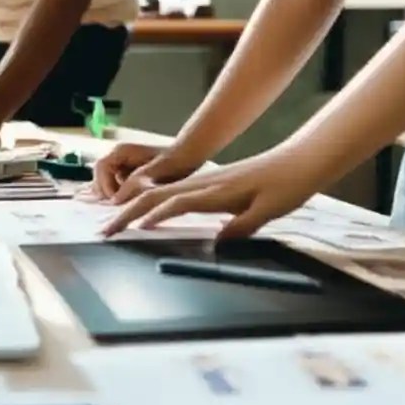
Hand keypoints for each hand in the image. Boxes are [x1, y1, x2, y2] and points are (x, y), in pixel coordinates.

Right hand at [91, 143, 198, 202]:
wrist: (188, 158)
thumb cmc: (175, 161)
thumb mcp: (155, 173)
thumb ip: (133, 184)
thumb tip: (115, 200)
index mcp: (121, 151)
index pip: (101, 167)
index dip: (104, 185)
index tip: (115, 202)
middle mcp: (118, 157)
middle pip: (100, 176)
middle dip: (107, 193)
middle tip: (119, 208)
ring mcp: (121, 167)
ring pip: (106, 184)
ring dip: (113, 196)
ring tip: (126, 206)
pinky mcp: (127, 177)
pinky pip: (115, 188)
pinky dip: (120, 198)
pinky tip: (130, 205)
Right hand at [100, 143, 323, 238]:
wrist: (299, 161)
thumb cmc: (287, 185)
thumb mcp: (270, 210)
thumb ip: (243, 226)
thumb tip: (218, 243)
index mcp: (216, 191)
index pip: (172, 204)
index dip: (146, 217)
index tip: (125, 231)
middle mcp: (206, 184)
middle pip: (156, 196)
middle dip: (127, 212)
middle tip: (105, 231)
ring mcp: (206, 182)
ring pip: (161, 192)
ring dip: (135, 206)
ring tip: (115, 221)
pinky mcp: (211, 184)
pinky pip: (173, 193)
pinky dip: (152, 202)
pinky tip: (148, 213)